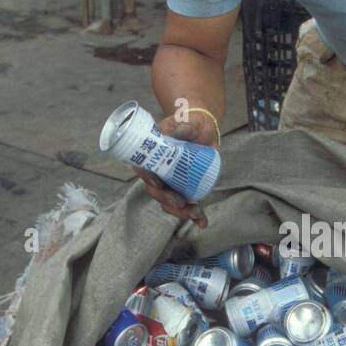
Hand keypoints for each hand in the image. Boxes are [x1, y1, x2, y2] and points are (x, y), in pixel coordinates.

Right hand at [136, 109, 217, 225]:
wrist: (202, 129)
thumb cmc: (189, 122)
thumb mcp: (187, 121)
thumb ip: (185, 125)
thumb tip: (182, 130)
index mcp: (152, 155)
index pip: (143, 169)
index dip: (148, 178)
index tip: (158, 183)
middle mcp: (158, 171)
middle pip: (156, 191)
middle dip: (167, 200)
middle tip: (181, 203)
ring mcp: (171, 182)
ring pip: (169, 202)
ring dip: (181, 212)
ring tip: (196, 213)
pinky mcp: (185, 189)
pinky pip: (187, 205)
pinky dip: (195, 216)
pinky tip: (202, 223)